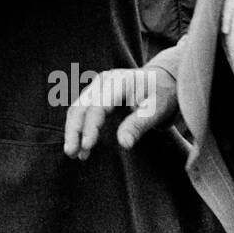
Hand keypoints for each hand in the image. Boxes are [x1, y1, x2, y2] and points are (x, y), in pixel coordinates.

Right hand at [63, 66, 177, 159]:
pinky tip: (79, 143)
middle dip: (74, 130)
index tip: (87, 146)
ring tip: (73, 152)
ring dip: (73, 130)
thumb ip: (138, 125)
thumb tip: (123, 144)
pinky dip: (77, 126)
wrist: (162, 79)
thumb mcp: (156, 111)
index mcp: (120, 82)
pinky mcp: (95, 92)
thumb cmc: (161, 95)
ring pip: (77, 107)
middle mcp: (104, 80)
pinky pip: (81, 108)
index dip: (90, 126)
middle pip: (81, 106)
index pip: (98, 105)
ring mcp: (98, 84)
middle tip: (71, 153)